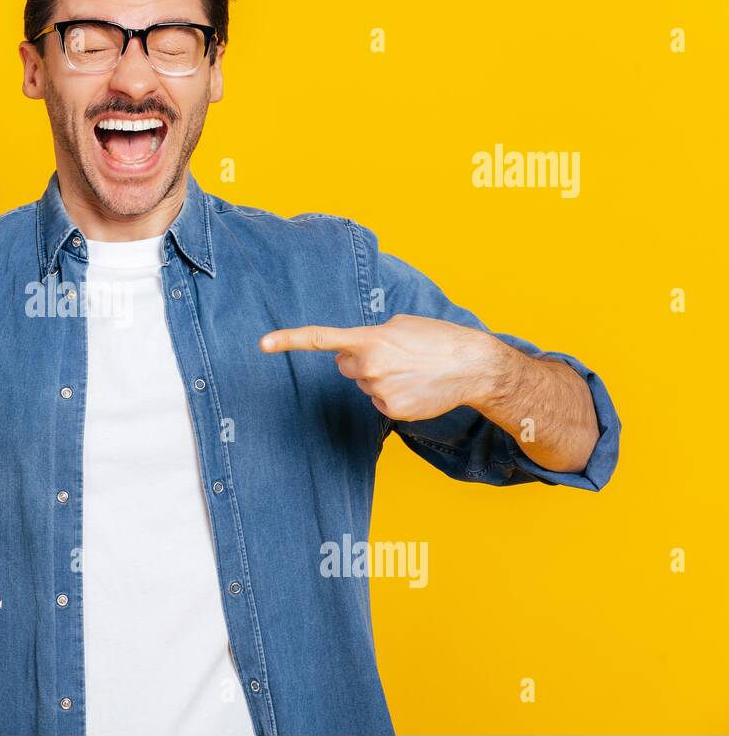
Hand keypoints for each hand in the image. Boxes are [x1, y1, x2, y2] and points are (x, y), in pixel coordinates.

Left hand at [259, 313, 510, 421]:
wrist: (473, 366)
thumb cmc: (437, 338)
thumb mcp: (399, 325)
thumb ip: (368, 336)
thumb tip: (350, 355)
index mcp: (368, 340)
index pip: (320, 339)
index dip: (288, 340)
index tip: (262, 344)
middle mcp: (368, 368)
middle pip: (345, 365)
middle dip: (360, 360)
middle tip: (393, 355)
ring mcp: (379, 392)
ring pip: (363, 384)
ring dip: (380, 376)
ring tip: (411, 369)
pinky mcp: (391, 410)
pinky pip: (378, 400)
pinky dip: (392, 393)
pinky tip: (414, 386)